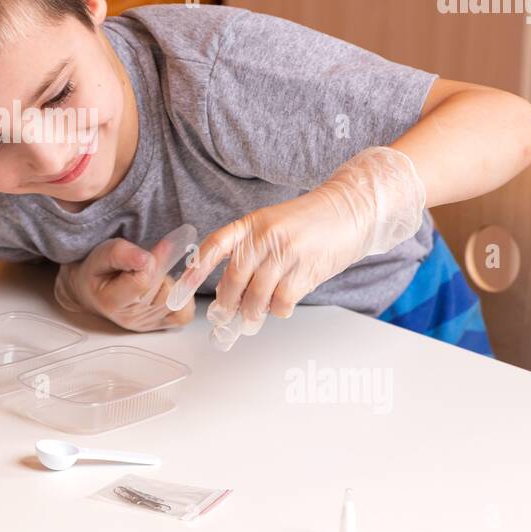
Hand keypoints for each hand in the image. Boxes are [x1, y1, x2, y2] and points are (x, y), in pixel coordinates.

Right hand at [54, 234, 196, 331]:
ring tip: (158, 270)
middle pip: (163, 290)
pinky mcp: (161, 325)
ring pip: (177, 299)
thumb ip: (121, 253)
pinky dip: (185, 297)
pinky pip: (185, 313)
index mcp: (112, 301)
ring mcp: (148, 324)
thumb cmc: (98, 272)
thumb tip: (147, 258)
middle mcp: (132, 318)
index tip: (156, 247)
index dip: (153, 260)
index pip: (144, 281)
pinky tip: (175, 284)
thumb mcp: (102, 254)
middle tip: (154, 256)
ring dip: (173, 280)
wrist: (95, 292)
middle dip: (163, 269)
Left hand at [167, 146, 425, 349]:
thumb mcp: (272, 223)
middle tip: (222, 319)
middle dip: (226, 304)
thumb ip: (251, 248)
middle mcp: (266, 236)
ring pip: (258, 295)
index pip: (215, 246)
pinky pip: (283, 300)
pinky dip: (278, 310)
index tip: (179, 292)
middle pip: (234, 278)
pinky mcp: (307, 269)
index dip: (195, 271)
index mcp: (252, 223)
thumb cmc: (310, 220)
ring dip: (251, 314)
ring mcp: (287, 252)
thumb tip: (232, 288)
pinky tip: (280, 308)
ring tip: (250, 322)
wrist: (351, 209)